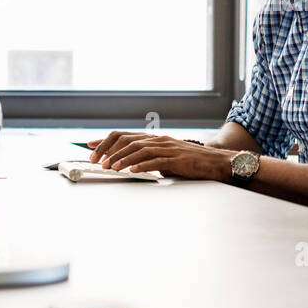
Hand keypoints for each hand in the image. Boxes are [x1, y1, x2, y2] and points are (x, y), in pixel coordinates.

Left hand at [86, 132, 234, 180]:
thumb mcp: (166, 159)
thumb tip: (131, 167)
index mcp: (155, 139)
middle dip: (109, 150)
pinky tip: (132, 171)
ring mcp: (168, 148)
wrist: (217, 163)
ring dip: (123, 159)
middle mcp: (159, 140)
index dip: (106, 140)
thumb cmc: (191, 163)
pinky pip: (156, 161)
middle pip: (128, 140)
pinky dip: (142, 166)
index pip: (125, 135)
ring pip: (139, 150)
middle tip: (97, 162)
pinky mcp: (177, 159)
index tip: (90, 147)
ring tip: (110, 167)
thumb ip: (150, 160)